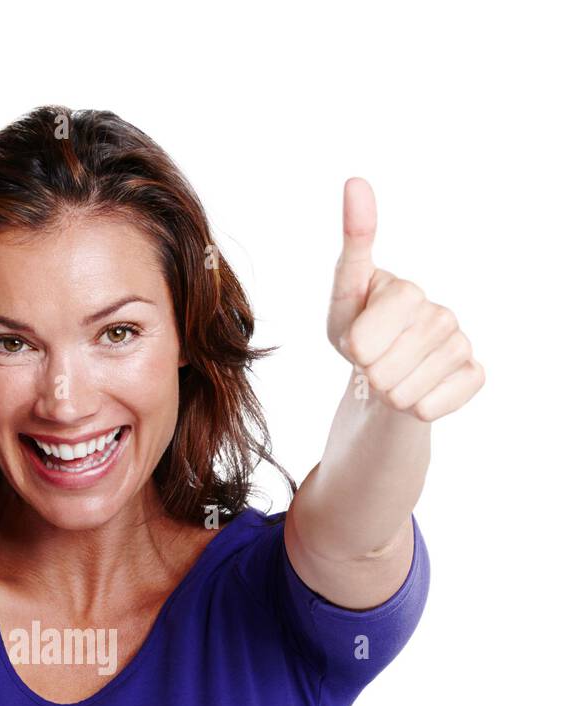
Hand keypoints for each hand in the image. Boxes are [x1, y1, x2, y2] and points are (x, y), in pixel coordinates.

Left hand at [327, 178, 484, 421]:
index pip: (361, 345)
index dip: (352, 351)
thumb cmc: (361, 327)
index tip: (358, 337)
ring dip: (388, 393)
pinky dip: (414, 408)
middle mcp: (441, 314)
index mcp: (406, 291)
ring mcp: (460, 345)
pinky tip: (417, 387)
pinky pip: (428, 410)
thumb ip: (353, 242)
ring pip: (402, 396)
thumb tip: (355, 181)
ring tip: (393, 372)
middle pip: (381, 373)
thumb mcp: (345, 292)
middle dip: (368, 374)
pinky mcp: (473, 375)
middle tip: (376, 359)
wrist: (387, 370)